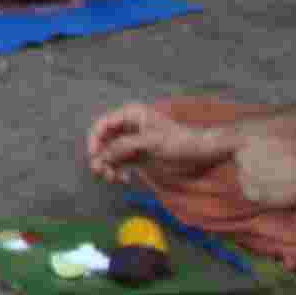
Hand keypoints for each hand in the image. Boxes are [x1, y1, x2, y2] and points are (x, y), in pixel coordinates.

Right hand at [83, 101, 229, 182]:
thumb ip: (125, 146)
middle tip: (101, 172)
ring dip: (107, 167)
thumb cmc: (179, 141)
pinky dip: (117, 172)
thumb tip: (103, 155)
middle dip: (101, 157)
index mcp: (131, 115)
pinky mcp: (138, 157)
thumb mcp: (151, 141)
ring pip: (110, 155)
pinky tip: (123, 179)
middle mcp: (129, 127)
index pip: (103, 125)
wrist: (201, 154)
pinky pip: (120, 164)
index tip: (94, 156)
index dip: (95, 140)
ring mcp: (132, 143)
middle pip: (103, 141)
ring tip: (112, 178)